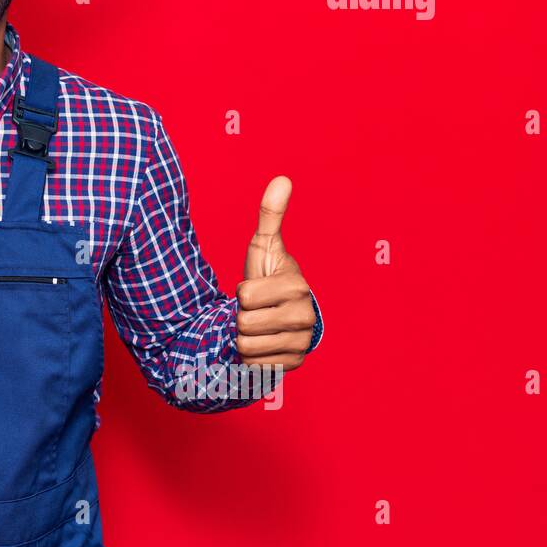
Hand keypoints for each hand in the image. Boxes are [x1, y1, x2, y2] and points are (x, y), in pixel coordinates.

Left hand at [234, 175, 317, 369]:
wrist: (278, 316)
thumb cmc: (268, 279)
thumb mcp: (265, 248)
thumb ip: (270, 216)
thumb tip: (281, 179)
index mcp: (297, 286)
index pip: (244, 296)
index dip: (242, 292)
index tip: (256, 290)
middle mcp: (305, 317)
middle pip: (243, 324)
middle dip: (241, 317)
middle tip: (255, 311)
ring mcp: (301, 344)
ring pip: (245, 347)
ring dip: (244, 338)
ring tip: (258, 327)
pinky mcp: (293, 366)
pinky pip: (253, 367)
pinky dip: (251, 359)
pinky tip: (262, 345)